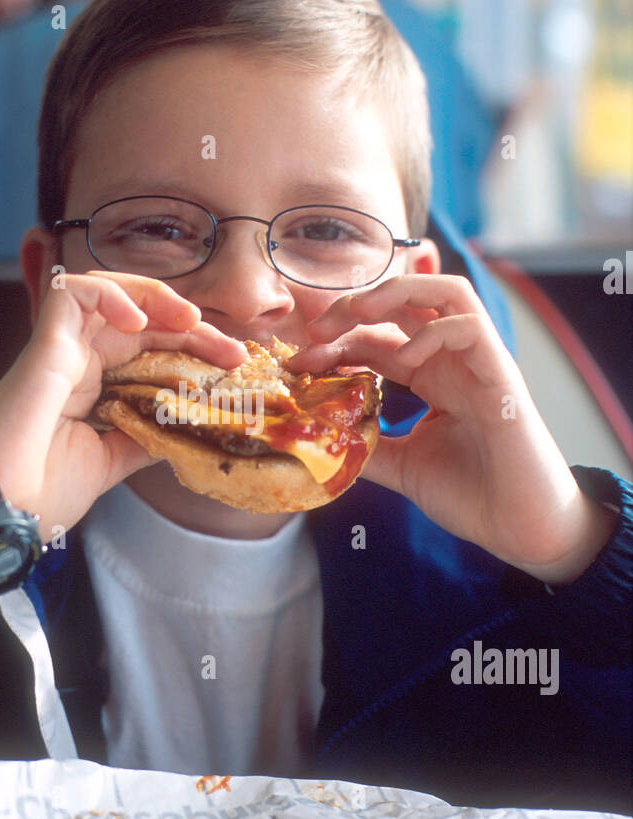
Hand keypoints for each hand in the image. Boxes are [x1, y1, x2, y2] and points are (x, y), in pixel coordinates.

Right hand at [0, 271, 245, 540]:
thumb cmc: (38, 493)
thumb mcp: (109, 463)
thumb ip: (142, 438)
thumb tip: (183, 430)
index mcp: (92, 387)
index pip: (150, 348)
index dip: (192, 348)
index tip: (232, 366)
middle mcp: (77, 362)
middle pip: (141, 318)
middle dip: (191, 325)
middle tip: (231, 349)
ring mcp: (60, 350)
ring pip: (108, 291)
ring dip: (156, 297)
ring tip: (190, 318)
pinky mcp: (43, 344)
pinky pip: (73, 293)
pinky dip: (110, 295)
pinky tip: (140, 319)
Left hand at [289, 275, 615, 582]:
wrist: (519, 527)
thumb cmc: (473, 495)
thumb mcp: (402, 467)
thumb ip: (366, 447)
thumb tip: (316, 440)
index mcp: (430, 378)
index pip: (377, 338)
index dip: (336, 342)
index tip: (300, 363)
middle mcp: (452, 362)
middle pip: (404, 303)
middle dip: (355, 305)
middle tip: (316, 330)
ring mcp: (478, 363)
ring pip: (445, 292)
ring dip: (396, 293)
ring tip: (356, 314)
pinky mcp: (501, 375)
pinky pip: (470, 326)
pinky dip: (433, 332)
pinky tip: (405, 359)